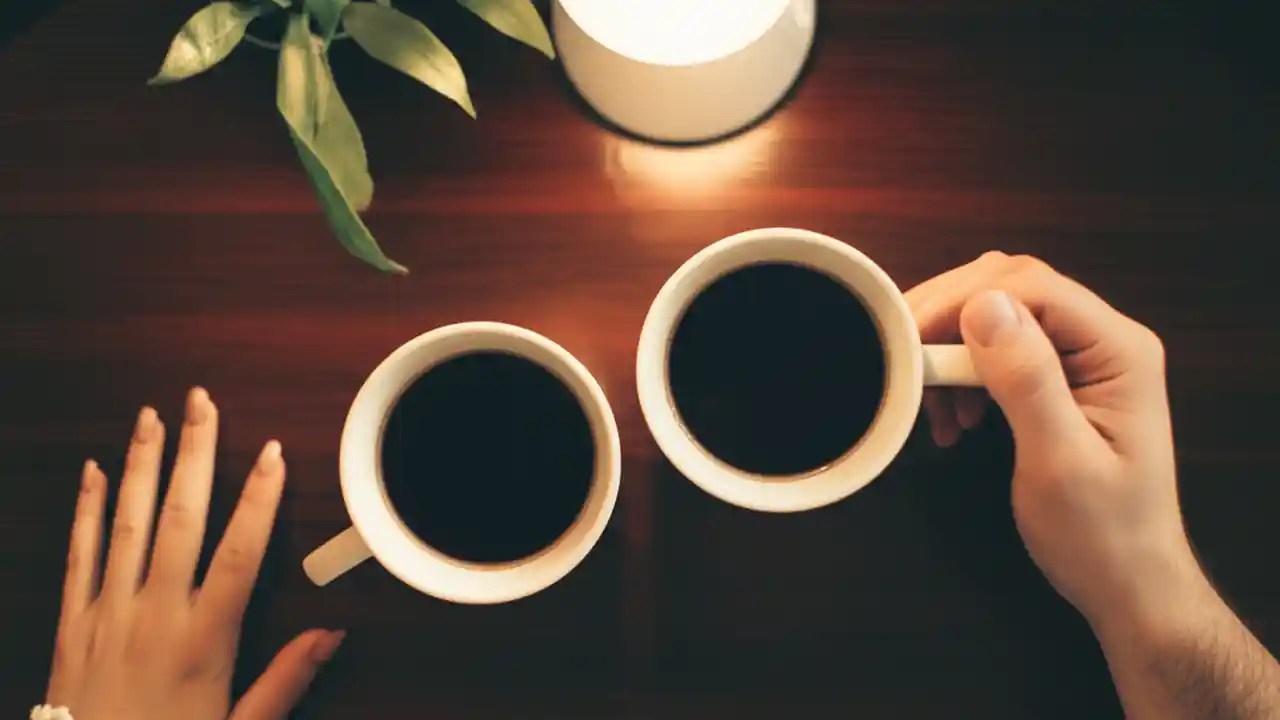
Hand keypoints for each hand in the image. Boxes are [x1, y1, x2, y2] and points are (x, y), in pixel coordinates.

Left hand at [46, 388, 343, 719]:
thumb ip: (286, 679)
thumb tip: (333, 634)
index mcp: (203, 640)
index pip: (239, 553)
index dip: (259, 500)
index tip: (273, 453)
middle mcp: (154, 615)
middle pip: (180, 519)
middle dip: (194, 455)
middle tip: (202, 403)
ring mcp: (107, 613)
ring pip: (128, 524)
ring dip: (142, 465)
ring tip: (153, 416)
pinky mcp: (71, 623)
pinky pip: (79, 554)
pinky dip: (86, 509)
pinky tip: (94, 471)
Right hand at [907, 253, 1206, 630]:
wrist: (1128, 585)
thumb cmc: (1099, 534)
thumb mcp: (1058, 460)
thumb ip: (1025, 380)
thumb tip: (983, 305)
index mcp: (1118, 349)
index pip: (1033, 287)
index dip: (963, 300)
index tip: (909, 339)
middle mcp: (1105, 340)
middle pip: (1014, 288)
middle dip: (950, 318)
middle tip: (905, 362)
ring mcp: (1085, 358)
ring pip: (1002, 315)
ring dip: (955, 350)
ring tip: (933, 405)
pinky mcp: (1062, 380)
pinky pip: (1002, 351)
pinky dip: (965, 375)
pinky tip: (955, 418)